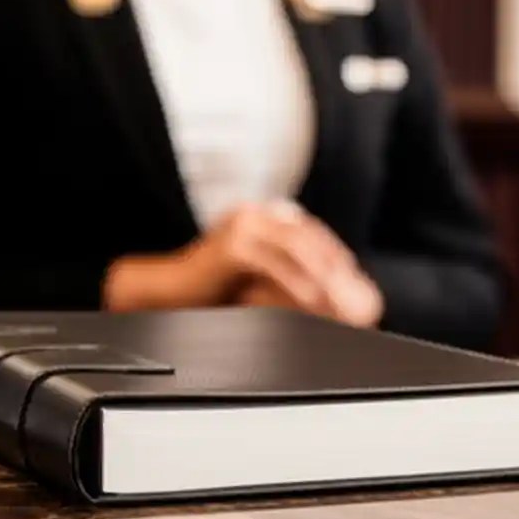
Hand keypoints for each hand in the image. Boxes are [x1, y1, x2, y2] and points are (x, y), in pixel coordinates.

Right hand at [104, 202, 382, 326]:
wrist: (162, 291)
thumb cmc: (202, 291)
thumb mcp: (249, 278)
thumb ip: (279, 274)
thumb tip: (321, 294)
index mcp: (257, 217)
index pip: (308, 233)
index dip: (334, 258)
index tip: (354, 285)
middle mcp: (252, 214)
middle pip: (308, 238)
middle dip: (335, 268)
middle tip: (356, 297)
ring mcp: (243, 225)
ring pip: (296, 248)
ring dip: (322, 277)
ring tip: (340, 304)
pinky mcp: (234, 244)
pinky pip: (276, 264)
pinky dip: (298, 284)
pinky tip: (314, 303)